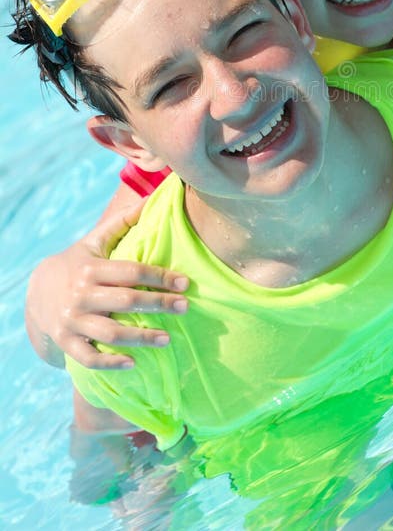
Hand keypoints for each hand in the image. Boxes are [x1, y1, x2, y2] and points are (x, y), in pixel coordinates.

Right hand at [26, 204, 188, 370]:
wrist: (36, 292)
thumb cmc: (79, 263)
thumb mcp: (95, 241)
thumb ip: (122, 222)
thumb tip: (152, 199)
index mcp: (91, 268)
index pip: (131, 272)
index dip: (160, 277)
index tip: (186, 282)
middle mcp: (81, 295)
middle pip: (125, 302)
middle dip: (158, 305)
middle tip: (186, 307)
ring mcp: (72, 321)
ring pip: (110, 333)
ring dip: (141, 338)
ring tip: (168, 339)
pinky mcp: (66, 342)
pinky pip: (89, 358)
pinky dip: (110, 363)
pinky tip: (134, 363)